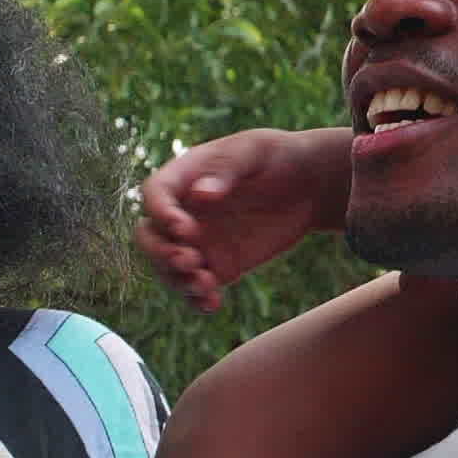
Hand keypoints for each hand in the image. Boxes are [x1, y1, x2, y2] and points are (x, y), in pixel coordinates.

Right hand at [138, 128, 351, 309]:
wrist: (308, 185)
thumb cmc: (276, 157)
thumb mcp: (253, 152)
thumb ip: (226, 170)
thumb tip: (201, 194)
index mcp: (184, 177)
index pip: (155, 194)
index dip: (161, 213)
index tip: (185, 229)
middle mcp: (183, 211)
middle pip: (149, 236)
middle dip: (160, 252)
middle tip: (189, 260)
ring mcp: (198, 241)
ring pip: (168, 267)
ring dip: (179, 280)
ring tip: (206, 284)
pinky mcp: (218, 265)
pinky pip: (197, 287)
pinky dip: (198, 299)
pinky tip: (212, 304)